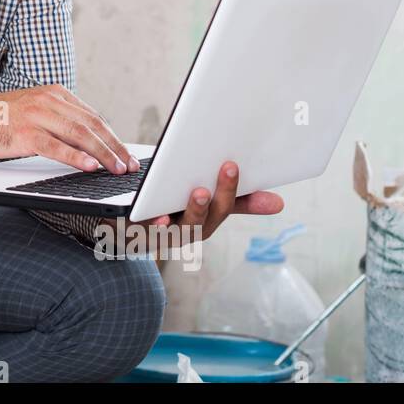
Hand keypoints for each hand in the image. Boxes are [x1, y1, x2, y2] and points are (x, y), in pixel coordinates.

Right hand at [0, 84, 136, 174]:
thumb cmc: (1, 120)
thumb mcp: (35, 111)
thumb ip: (60, 121)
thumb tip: (89, 142)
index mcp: (55, 94)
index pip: (93, 117)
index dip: (113, 137)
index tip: (126, 154)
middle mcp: (49, 100)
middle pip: (92, 125)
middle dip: (114, 147)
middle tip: (129, 165)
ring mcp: (37, 115)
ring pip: (79, 134)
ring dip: (102, 154)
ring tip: (116, 168)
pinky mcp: (25, 133)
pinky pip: (56, 146)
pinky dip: (75, 157)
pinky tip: (89, 166)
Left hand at [103, 161, 284, 247]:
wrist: (124, 228)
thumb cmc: (170, 209)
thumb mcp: (202, 200)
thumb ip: (234, 199)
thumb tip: (279, 203)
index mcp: (207, 219)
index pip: (232, 207)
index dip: (250, 199)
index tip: (270, 191)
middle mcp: (191, 231)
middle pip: (213, 216)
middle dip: (224, 194)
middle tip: (230, 168)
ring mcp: (167, 235)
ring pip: (187, 227)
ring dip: (196, 210)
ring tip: (201, 193)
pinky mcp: (142, 233)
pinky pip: (150, 231)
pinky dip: (157, 225)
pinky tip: (160, 217)